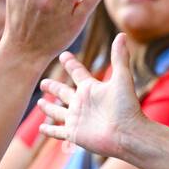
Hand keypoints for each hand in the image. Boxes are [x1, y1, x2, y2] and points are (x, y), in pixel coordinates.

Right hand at [37, 33, 146, 162]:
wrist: (128, 134)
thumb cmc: (126, 107)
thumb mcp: (122, 79)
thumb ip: (120, 57)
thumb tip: (122, 34)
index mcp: (91, 88)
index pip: (78, 72)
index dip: (71, 64)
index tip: (64, 55)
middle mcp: (82, 103)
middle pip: (63, 92)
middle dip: (53, 87)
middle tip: (42, 82)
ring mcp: (77, 119)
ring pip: (57, 112)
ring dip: (49, 108)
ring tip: (40, 103)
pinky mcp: (74, 133)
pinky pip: (57, 131)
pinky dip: (49, 131)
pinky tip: (40, 129)